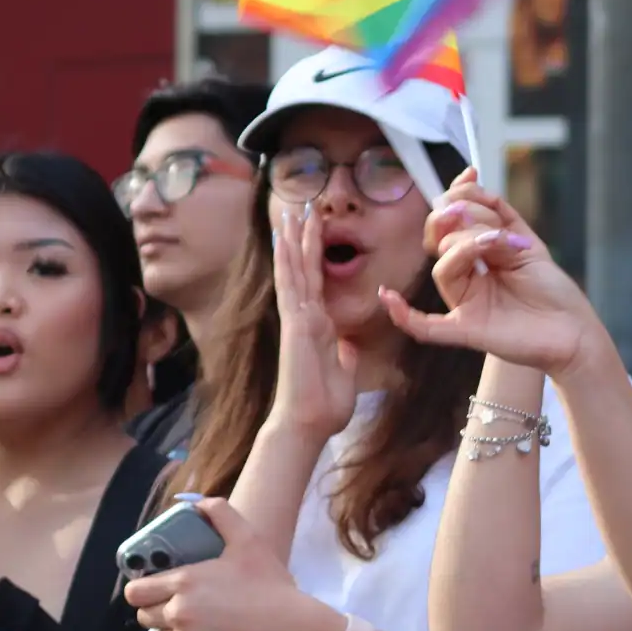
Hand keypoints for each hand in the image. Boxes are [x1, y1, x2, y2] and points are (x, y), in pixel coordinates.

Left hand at [125, 499, 339, 630]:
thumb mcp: (249, 540)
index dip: (142, 586)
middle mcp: (178, 612)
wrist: (290, 628)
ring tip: (196, 617)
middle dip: (155, 606)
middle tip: (177, 600)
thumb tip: (197, 503)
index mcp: (184, 582)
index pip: (136, 590)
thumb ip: (221, 515)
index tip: (156, 584)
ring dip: (171, 625)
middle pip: (142, 614)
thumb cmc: (269, 584)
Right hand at [270, 202, 358, 438]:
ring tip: (291, 213)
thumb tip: (346, 344)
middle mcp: (305, 317)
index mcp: (318, 325)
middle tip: (301, 207)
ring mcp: (298, 319)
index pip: (315, 282)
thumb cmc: (325, 403)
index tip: (313, 231)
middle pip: (302, 269)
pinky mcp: (297, 325)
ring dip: (293, 241)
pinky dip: (288, 262)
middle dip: (301, 238)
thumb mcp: (344, 369)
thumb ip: (343, 352)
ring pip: (295, 271)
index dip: (313, 255)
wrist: (310, 422)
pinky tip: (285, 241)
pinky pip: (292, 287)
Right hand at [381, 169, 604, 375]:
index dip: (457, 196)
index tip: (471, 176)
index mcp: (479, 255)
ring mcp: (465, 304)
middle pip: (441, 241)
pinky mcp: (468, 330)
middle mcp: (467, 278)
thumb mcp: (528, 244)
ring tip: (499, 241)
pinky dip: (404, 315)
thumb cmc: (553, 291)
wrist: (576, 332)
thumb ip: (500, 219)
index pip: (453, 222)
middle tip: (483, 217)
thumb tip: (470, 187)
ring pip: (443, 268)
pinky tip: (389, 298)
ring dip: (467, 245)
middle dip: (459, 219)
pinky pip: (427, 327)